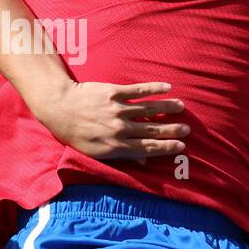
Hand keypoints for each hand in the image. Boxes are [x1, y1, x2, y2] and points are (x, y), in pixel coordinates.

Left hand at [31, 81, 188, 160]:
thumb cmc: (76, 134)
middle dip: (172, 130)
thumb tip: (144, 162)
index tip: (181, 146)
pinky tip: (167, 87)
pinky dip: (154, 88)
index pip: (147, 148)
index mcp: (116, 146)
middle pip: (152, 130)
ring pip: (149, 109)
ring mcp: (117, 110)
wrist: (60, 108)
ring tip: (181, 108)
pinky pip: (138, 91)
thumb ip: (121, 156)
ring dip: (167, 108)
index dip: (166, 147)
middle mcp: (119, 129)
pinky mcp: (114, 92)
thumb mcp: (96, 152)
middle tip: (187, 130)